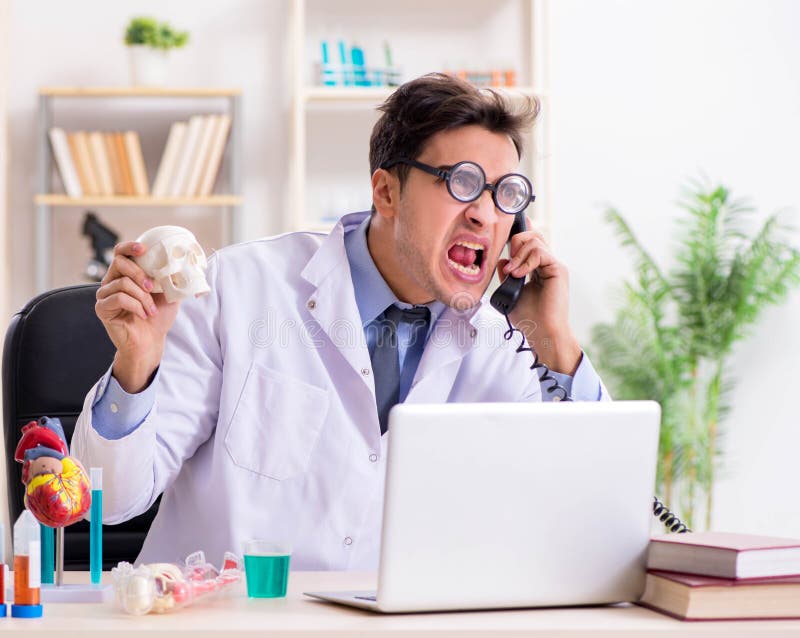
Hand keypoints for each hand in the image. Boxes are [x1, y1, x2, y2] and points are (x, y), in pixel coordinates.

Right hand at [95, 241, 180, 392]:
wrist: (151, 341)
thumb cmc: (158, 317)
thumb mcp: (170, 293)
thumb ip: (172, 276)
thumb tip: (187, 263)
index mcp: (125, 274)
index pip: (120, 252)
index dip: (129, 247)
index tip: (143, 249)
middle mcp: (111, 281)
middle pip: (119, 263)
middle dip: (139, 274)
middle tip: (152, 288)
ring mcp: (104, 294)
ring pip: (122, 283)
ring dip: (142, 297)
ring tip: (151, 309)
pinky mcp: (102, 308)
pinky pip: (118, 298)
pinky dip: (135, 306)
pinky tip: (142, 314)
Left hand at [496, 218, 581, 374]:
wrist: (542, 332)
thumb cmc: (529, 318)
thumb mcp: (511, 292)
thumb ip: (507, 275)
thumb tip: (503, 261)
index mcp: (538, 269)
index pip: (531, 243)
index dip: (521, 233)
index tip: (510, 232)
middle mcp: (548, 265)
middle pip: (534, 235)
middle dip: (517, 241)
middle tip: (509, 263)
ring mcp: (554, 266)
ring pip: (535, 241)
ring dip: (518, 255)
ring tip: (512, 273)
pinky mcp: (558, 269)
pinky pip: (540, 253)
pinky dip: (526, 261)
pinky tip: (519, 275)